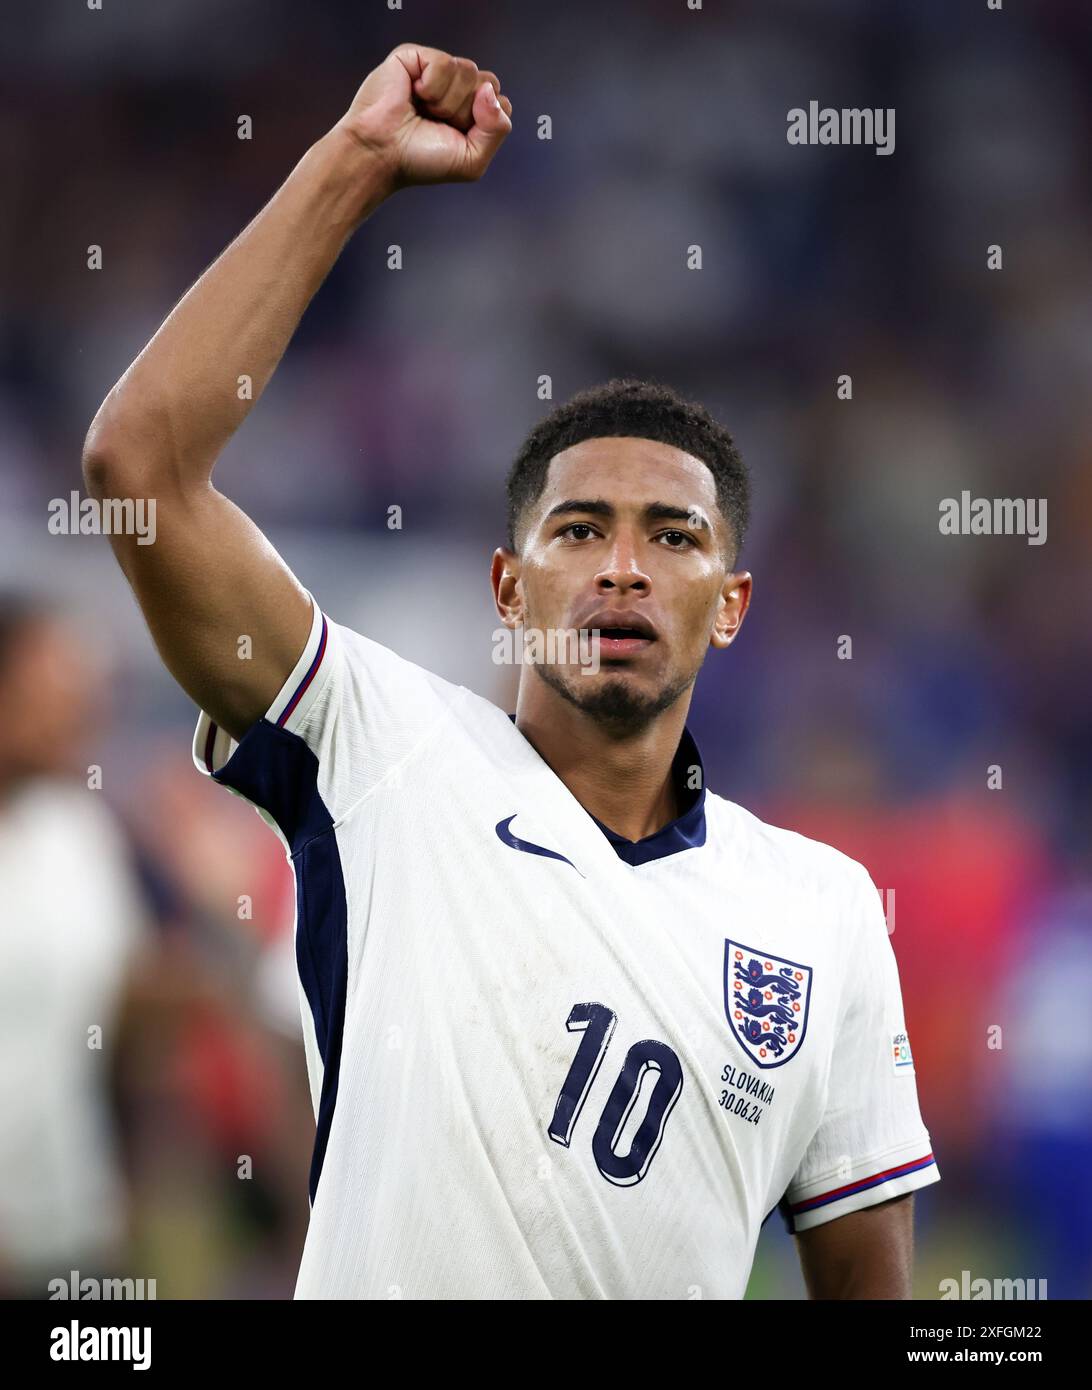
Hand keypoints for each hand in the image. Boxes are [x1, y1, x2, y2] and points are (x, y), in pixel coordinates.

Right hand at [335, 43, 512, 191]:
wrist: (381, 154)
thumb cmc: (421, 160)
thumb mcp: (472, 160)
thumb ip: (497, 130)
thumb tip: (490, 92)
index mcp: (472, 111)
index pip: (501, 103)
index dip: (483, 124)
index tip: (457, 137)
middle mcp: (457, 89)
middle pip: (489, 84)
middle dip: (467, 112)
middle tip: (438, 125)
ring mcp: (437, 71)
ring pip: (469, 71)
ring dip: (447, 102)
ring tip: (424, 112)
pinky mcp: (417, 56)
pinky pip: (444, 63)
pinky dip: (431, 87)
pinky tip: (414, 95)